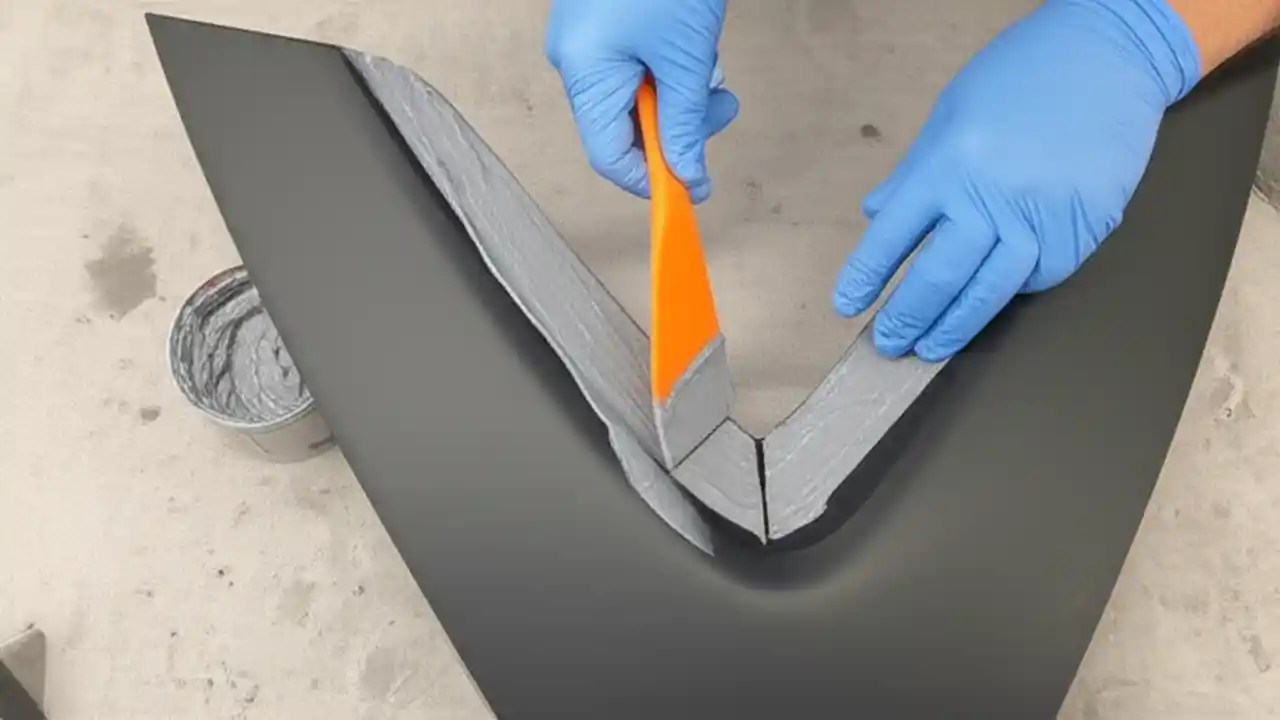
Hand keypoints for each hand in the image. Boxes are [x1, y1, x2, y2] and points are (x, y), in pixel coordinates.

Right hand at [545, 0, 738, 202]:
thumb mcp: (684, 55)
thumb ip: (685, 123)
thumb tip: (687, 174)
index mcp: (585, 73)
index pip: (610, 157)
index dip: (652, 177)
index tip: (692, 186)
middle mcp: (575, 59)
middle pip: (624, 126)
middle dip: (678, 127)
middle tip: (719, 110)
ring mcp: (585, 39)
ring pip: (632, 95)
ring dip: (678, 95)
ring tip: (712, 73)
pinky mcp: (600, 21)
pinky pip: (629, 65)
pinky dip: (664, 70)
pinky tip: (692, 51)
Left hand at [832, 0, 1201, 360]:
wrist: (1111, 55)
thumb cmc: (1023, 77)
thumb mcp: (951, 114)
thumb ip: (914, 173)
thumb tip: (878, 214)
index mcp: (948, 164)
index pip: (892, 236)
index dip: (866, 277)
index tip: (848, 305)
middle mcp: (992, 194)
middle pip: (940, 276)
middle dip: (908, 317)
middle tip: (889, 343)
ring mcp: (1043, 214)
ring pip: (992, 291)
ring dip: (956, 326)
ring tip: (931, 346)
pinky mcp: (1085, 225)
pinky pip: (1043, 275)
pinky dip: (1014, 292)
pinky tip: (992, 299)